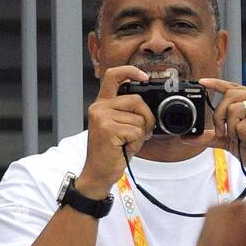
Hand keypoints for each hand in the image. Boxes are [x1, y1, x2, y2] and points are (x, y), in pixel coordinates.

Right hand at [79, 66, 156, 198]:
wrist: (97, 174)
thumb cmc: (110, 152)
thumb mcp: (117, 126)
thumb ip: (127, 111)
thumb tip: (148, 104)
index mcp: (101, 105)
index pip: (113, 76)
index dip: (131, 71)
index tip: (145, 77)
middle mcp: (99, 108)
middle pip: (137, 100)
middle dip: (146, 118)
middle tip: (139, 133)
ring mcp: (102, 118)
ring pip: (139, 118)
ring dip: (140, 134)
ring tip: (127, 143)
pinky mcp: (108, 130)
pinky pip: (136, 131)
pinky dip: (136, 143)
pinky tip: (125, 148)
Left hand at [198, 77, 245, 189]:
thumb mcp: (230, 141)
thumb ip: (211, 136)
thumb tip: (188, 137)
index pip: (232, 87)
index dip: (217, 84)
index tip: (202, 82)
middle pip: (228, 97)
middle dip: (219, 117)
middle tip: (223, 133)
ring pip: (233, 109)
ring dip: (233, 130)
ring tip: (244, 138)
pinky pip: (242, 124)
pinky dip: (242, 136)